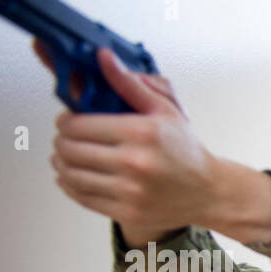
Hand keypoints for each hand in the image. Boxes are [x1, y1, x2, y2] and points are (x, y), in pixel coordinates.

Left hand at [36, 41, 214, 239]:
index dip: (65, 121)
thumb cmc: (186, 151)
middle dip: (61, 142)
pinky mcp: (128, 212)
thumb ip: (131, 84)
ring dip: (61, 164)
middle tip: (66, 139)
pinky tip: (71, 177)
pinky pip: (83, 197)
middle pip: (69, 149)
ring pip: (71, 175)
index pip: (77, 125)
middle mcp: (134, 163)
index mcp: (140, 133)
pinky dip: (70, 186)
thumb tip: (103, 58)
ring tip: (64, 157)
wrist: (209, 192)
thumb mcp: (165, 111)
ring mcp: (130, 191)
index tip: (68, 121)